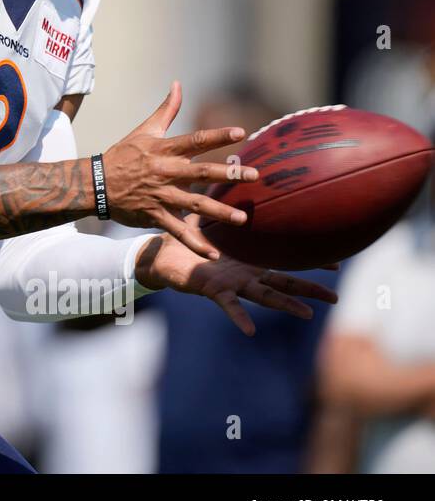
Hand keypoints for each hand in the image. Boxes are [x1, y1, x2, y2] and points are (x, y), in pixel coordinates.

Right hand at [102, 80, 256, 258]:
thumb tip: (178, 84)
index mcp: (164, 150)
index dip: (217, 136)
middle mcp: (165, 172)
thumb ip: (166, 110)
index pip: (195, 140)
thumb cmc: (123, 155)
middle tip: (254, 176)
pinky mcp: (154, 215)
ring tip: (241, 219)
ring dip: (218, 212)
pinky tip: (213, 254)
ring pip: (193, 204)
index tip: (241, 133)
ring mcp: (160, 195)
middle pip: (201, 172)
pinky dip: (194, 243)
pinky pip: (176, 231)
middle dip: (228, 174)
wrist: (96, 183)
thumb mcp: (144, 130)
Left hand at [135, 215, 337, 335]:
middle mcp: (245, 274)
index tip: (338, 262)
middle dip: (310, 289)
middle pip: (284, 282)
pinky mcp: (213, 290)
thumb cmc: (188, 236)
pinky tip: (251, 330)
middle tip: (336, 298)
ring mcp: (232, 284)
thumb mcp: (213, 215)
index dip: (309, 261)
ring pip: (264, 296)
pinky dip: (239, 317)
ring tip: (308, 314)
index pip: (285, 259)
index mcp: (249, 258)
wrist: (161, 254)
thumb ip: (228, 199)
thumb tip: (237, 170)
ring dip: (286, 305)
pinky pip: (228, 305)